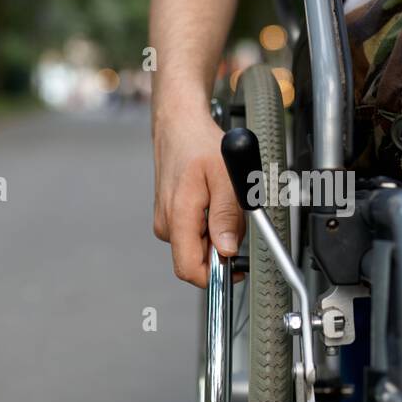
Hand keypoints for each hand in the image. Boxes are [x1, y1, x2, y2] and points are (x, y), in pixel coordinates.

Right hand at [152, 111, 243, 287]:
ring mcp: (165, 221)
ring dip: (217, 233)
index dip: (216, 276)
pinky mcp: (169, 216)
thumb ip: (226, 216)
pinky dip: (209, 223)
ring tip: (223, 200)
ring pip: (197, 246)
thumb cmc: (199, 144)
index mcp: (178, 216)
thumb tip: (227, 250)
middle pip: (197, 259)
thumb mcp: (226, 177)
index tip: (236, 268)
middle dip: (221, 247)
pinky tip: (213, 199)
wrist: (179, 125)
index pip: (189, 269)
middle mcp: (166, 224)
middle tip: (235, 216)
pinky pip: (193, 233)